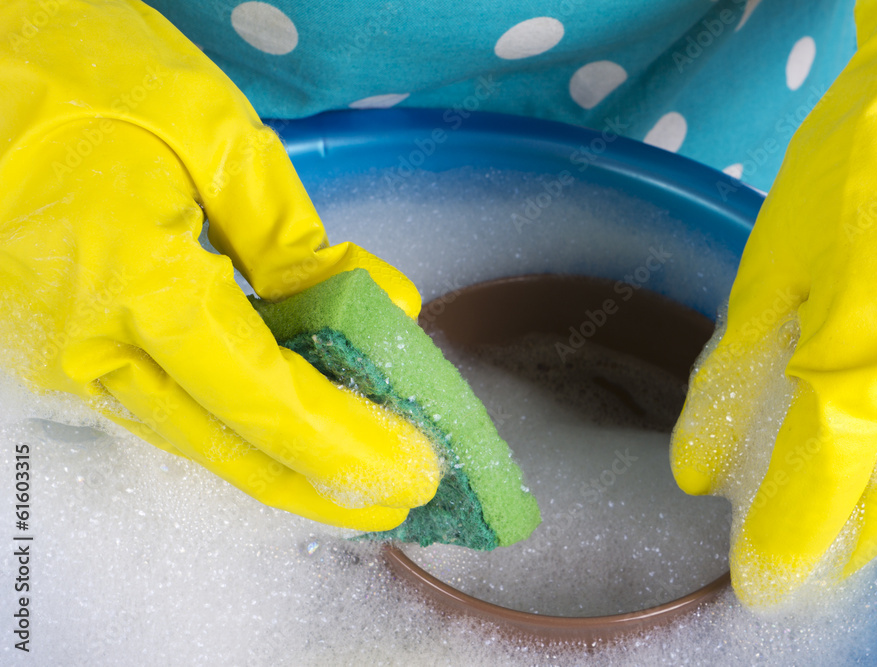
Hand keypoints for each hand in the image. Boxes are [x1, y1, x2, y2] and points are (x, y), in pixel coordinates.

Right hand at [0, 0, 438, 529]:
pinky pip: (163, 402)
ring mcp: (65, 355)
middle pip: (227, 447)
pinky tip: (285, 422)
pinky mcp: (61, 344)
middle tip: (398, 500)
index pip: (266, 398)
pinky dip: (233, 422)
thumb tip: (385, 307)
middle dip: (320, 483)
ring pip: (192, 436)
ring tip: (357, 473)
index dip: (345, 444)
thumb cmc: (82, 72)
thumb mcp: (214, 135)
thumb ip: (297, 241)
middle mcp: (91, 346)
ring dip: (279, 463)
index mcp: (136, 285)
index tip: (415, 470)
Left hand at [671, 0, 876, 605]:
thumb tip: (697, 462)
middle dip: (837, 540)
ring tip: (838, 520)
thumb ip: (735, 371)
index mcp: (873, 364)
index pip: (818, 490)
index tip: (755, 581)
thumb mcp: (775, 265)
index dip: (784, 543)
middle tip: (795, 561)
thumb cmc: (864, 162)